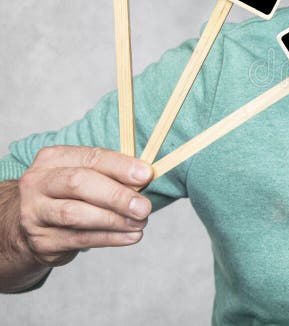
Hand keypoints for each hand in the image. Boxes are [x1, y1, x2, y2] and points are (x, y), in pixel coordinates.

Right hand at [16, 145, 152, 266]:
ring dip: (114, 219)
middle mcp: (38, 182)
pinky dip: (109, 238)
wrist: (32, 226)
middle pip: (79, 183)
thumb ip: (111, 174)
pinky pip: (79, 238)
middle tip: (143, 207)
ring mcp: (34, 212)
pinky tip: (130, 236)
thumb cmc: (69, 195)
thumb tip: (146, 177)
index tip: (146, 175)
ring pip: (76, 214)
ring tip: (140, 223)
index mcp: (53, 159)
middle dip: (116, 195)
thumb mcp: (85, 176)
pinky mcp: (40, 240)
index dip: (120, 166)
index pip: (91, 158)